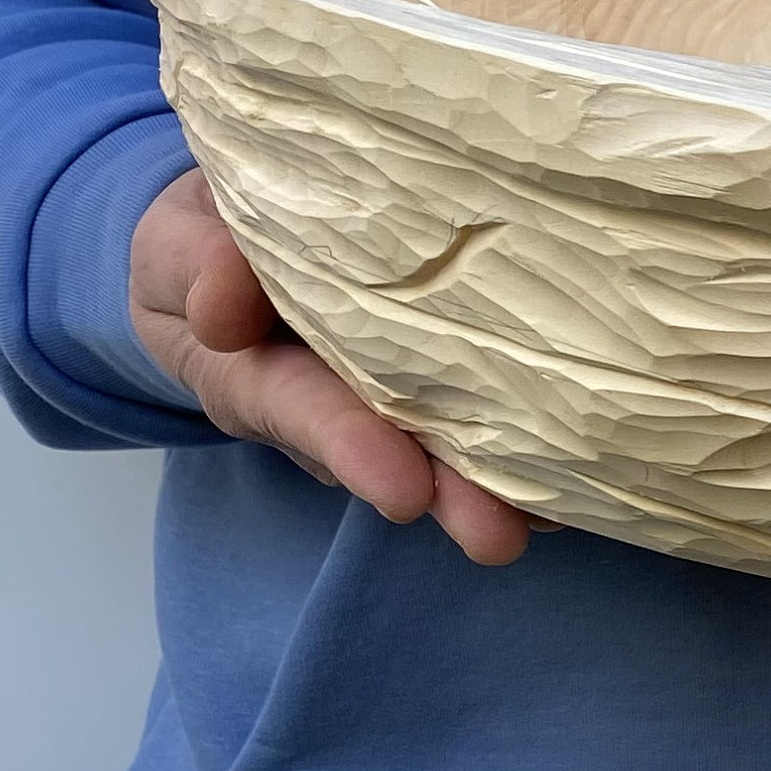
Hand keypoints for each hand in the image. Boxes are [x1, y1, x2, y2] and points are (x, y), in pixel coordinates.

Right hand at [128, 170, 538, 566]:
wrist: (239, 236)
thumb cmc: (207, 241)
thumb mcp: (178, 242)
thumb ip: (195, 263)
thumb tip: (222, 304)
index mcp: (260, 374)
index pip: (303, 411)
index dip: (350, 446)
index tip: (401, 489)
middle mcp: (337, 400)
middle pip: (395, 452)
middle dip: (448, 493)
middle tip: (495, 533)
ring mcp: (394, 390)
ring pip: (449, 438)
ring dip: (501, 478)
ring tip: (560, 512)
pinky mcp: (445, 364)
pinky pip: (487, 397)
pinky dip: (534, 431)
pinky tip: (591, 459)